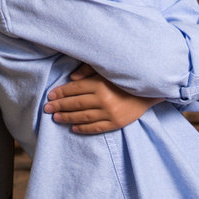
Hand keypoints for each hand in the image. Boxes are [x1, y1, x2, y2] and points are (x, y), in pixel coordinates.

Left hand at [44, 65, 161, 134]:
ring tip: (56, 118)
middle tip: (47, 108)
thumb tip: (72, 78)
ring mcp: (109, 113)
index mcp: (100, 84)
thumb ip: (89, 71)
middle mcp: (103, 100)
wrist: (151, 90)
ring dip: (67, 118)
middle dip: (59, 106)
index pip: (75, 89)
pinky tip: (73, 127)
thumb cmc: (127, 77)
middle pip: (75, 104)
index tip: (50, 95)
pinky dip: (83, 128)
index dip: (61, 92)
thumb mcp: (109, 70)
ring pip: (82, 117)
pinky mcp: (116, 123)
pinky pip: (96, 128)